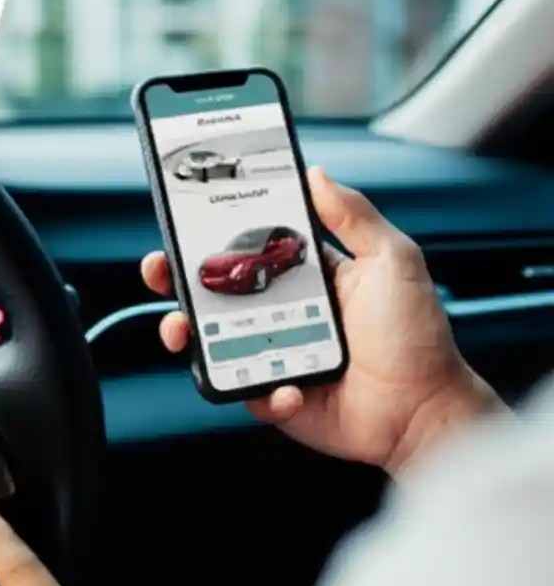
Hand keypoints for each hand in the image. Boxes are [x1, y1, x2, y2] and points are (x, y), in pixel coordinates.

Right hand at [142, 166, 505, 475]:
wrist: (424, 411)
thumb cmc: (416, 337)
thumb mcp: (392, 261)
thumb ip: (354, 216)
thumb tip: (317, 174)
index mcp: (305, 276)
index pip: (247, 248)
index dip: (212, 235)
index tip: (184, 221)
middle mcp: (282, 313)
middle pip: (213, 291)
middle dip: (177, 279)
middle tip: (161, 270)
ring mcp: (272, 355)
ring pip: (210, 340)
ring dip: (188, 332)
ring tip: (184, 328)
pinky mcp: (271, 397)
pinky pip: (243, 390)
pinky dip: (258, 390)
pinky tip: (288, 387)